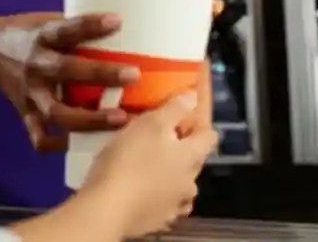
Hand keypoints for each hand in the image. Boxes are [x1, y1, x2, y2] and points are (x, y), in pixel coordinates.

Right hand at [0, 12, 139, 151]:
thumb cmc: (30, 34)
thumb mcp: (48, 21)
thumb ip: (78, 31)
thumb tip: (125, 31)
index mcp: (44, 36)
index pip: (68, 29)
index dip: (92, 25)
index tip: (118, 21)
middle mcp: (37, 65)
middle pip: (67, 70)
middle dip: (101, 74)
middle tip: (133, 76)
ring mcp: (31, 93)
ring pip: (58, 112)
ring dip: (90, 118)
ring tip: (121, 119)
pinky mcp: (25, 113)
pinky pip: (40, 136)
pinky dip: (58, 145)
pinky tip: (81, 145)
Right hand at [81, 92, 217, 237]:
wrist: (108, 208)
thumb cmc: (130, 160)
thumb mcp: (150, 124)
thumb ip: (175, 108)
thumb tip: (193, 97)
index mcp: (191, 157)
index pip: (209, 137)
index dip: (197, 125)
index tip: (181, 119)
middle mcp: (190, 182)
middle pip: (194, 161)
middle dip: (180, 150)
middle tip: (157, 140)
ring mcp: (176, 204)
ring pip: (179, 184)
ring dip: (169, 175)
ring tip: (147, 167)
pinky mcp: (159, 220)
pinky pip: (164, 203)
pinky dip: (157, 196)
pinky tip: (141, 191)